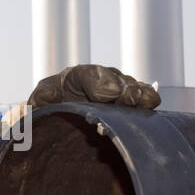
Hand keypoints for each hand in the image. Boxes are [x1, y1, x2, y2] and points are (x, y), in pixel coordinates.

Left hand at [28, 64, 160, 108]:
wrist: (63, 119)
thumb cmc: (51, 109)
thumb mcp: (41, 102)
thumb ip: (42, 98)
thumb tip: (47, 96)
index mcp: (76, 76)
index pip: (91, 75)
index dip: (101, 84)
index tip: (110, 95)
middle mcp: (99, 78)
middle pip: (115, 79)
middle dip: (123, 88)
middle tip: (128, 99)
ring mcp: (116, 87)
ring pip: (129, 86)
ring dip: (137, 93)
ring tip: (144, 102)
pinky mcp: (127, 100)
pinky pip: (140, 94)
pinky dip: (147, 97)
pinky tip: (152, 103)